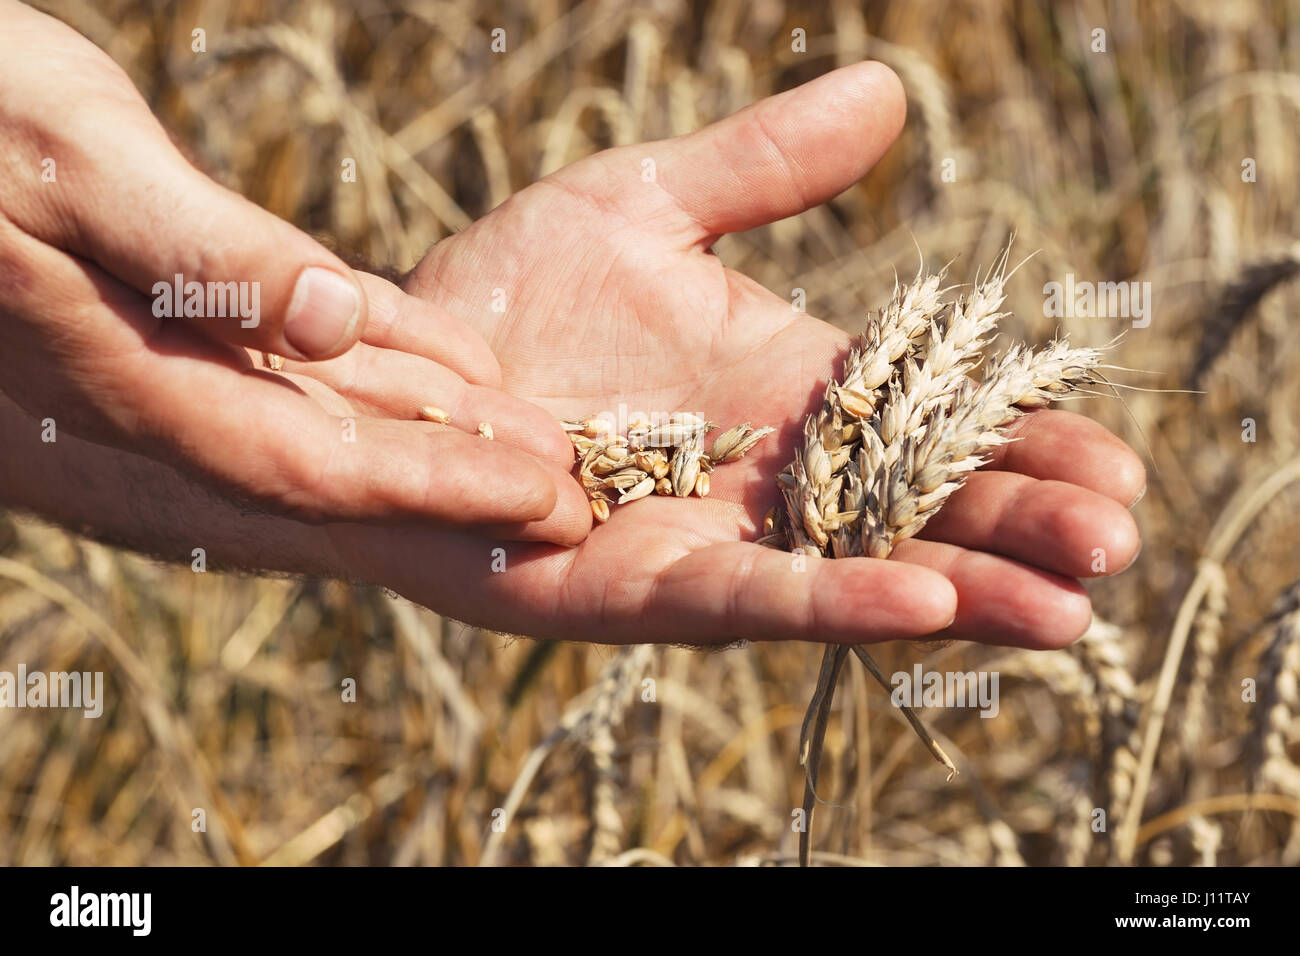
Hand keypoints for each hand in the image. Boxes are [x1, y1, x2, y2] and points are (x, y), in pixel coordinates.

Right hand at [0, 1, 586, 538]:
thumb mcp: (75, 163)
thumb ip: (200, 252)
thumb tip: (327, 327)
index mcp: (136, 380)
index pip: (319, 468)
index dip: (435, 489)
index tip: (542, 498)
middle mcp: (161, 397)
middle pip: (341, 467)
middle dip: (457, 485)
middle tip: (575, 495)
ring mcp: (170, 364)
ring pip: (330, 417)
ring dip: (434, 434)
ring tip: (535, 440)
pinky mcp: (179, 317)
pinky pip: (301, 360)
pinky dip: (383, 362)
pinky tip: (451, 364)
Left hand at [337, 62, 1144, 646]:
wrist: (381, 361)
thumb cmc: (509, 293)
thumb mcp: (647, 205)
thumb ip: (763, 166)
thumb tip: (890, 92)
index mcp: (788, 396)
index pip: (930, 425)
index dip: (1020, 442)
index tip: (1116, 457)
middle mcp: (763, 483)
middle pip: (915, 510)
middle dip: (1018, 526)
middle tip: (1121, 537)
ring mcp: (706, 542)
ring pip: (853, 573)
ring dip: (963, 588)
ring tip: (1070, 607)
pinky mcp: (634, 588)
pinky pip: (747, 600)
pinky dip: (836, 602)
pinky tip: (928, 601)